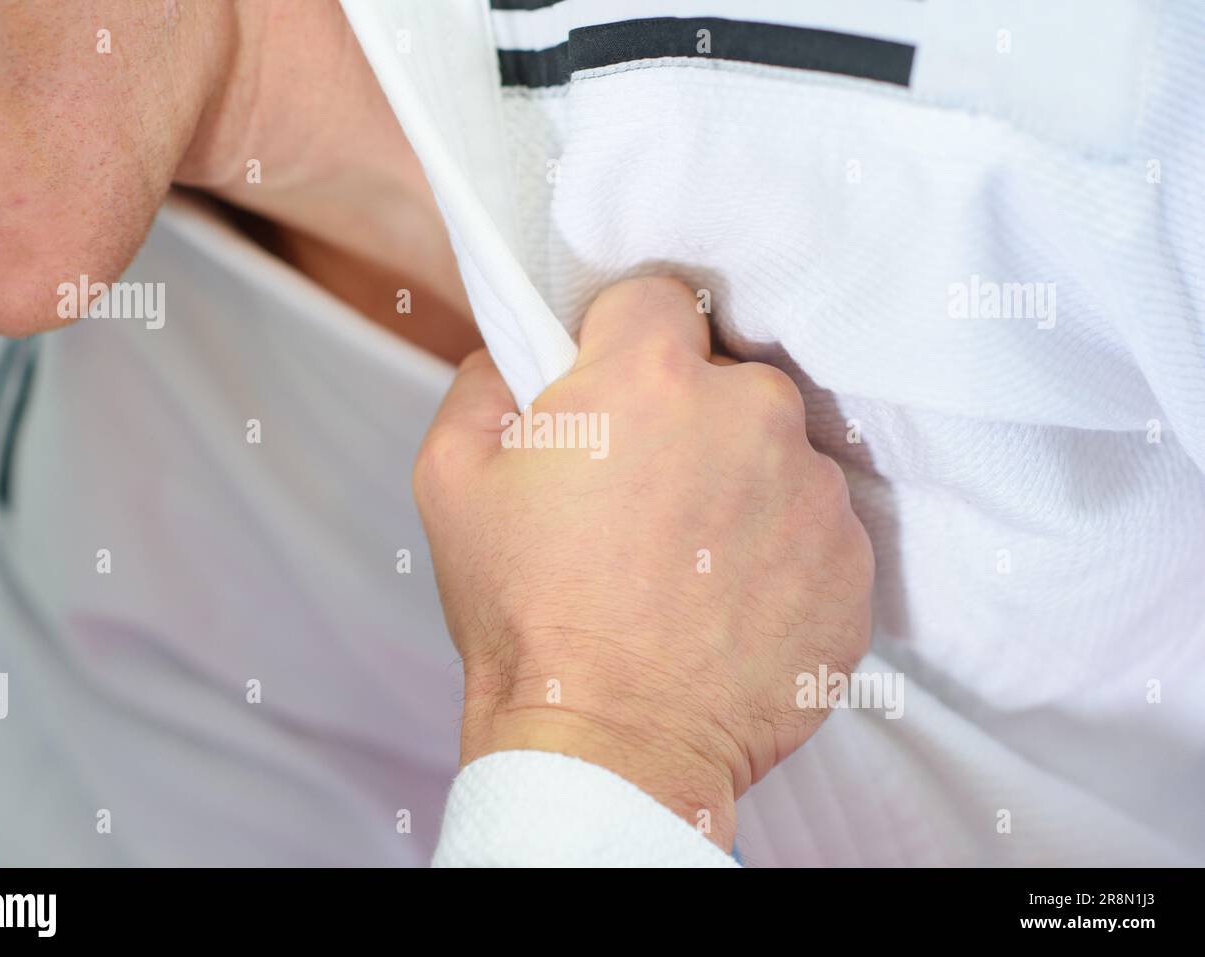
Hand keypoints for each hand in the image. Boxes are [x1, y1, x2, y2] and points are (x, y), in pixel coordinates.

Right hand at [413, 278, 873, 848]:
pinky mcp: (853, 565)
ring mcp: (814, 493)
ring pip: (776, 453)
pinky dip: (779, 551)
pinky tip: (725, 600)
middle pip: (726, 377)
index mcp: (651, 379)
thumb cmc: (527, 617)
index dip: (621, 344)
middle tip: (640, 494)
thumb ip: (483, 382)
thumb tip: (517, 356)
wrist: (607, 746)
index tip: (607, 393)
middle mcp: (751, 417)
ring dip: (738, 485)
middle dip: (685, 417)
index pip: (656, 300)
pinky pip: (816, 526)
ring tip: (685, 562)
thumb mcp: (451, 481)